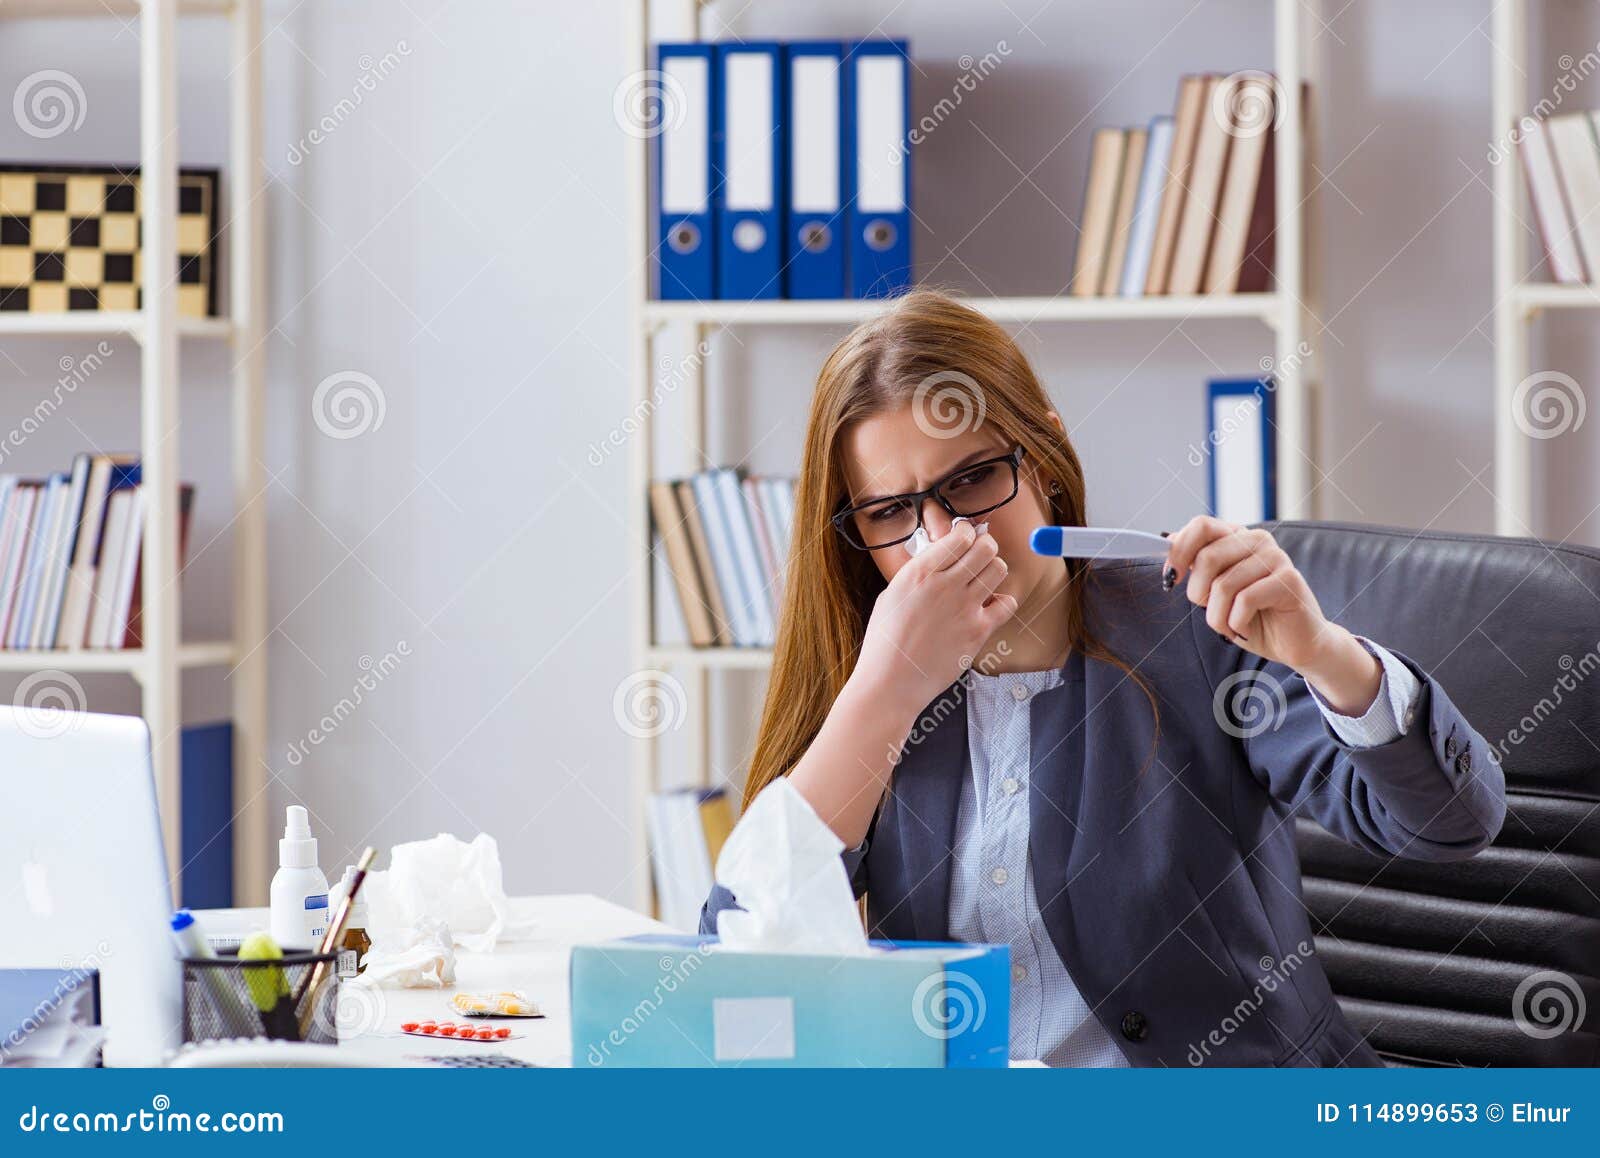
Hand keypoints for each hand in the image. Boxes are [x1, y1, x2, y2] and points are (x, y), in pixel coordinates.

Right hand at [853, 520, 1017, 716]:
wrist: (891, 681)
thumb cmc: (886, 641)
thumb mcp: (892, 594)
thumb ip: (918, 573)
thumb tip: (938, 556)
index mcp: (920, 572)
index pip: (960, 535)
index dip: (967, 532)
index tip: (965, 537)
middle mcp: (945, 585)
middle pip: (986, 547)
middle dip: (985, 546)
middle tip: (979, 554)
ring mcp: (965, 607)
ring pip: (999, 568)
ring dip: (994, 570)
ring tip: (983, 580)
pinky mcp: (978, 631)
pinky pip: (1007, 603)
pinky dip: (1002, 601)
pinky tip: (989, 606)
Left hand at [1163, 516, 1380, 712]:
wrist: (1292, 644)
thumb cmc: (1252, 617)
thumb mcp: (1215, 590)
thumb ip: (1198, 565)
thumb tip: (1169, 540)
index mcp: (1238, 537)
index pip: (1201, 525)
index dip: (1179, 552)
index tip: (1172, 579)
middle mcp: (1257, 540)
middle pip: (1206, 558)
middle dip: (1198, 594)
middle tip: (1212, 612)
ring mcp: (1276, 557)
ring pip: (1223, 585)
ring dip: (1217, 617)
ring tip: (1230, 626)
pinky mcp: (1289, 580)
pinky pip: (1244, 601)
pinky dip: (1236, 623)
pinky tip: (1245, 627)